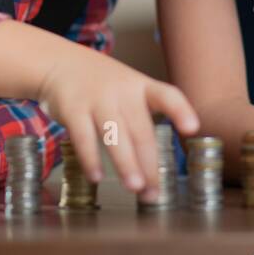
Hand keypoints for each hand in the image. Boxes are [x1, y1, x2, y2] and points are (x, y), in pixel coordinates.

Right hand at [35, 57, 198, 203]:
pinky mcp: (73, 108)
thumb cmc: (102, 85)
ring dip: (126, 163)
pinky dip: (90, 158)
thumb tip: (154, 169)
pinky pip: (83, 136)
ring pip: (114, 135)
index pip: (167, 95)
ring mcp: (97, 99)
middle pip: (141, 130)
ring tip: (135, 187)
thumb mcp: (129, 89)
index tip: (192, 128)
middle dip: (149, 163)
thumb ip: (143, 120)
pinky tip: (97, 177)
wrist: (61, 62)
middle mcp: (122, 92)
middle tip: (154, 192)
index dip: (180, 111)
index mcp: (142, 87)